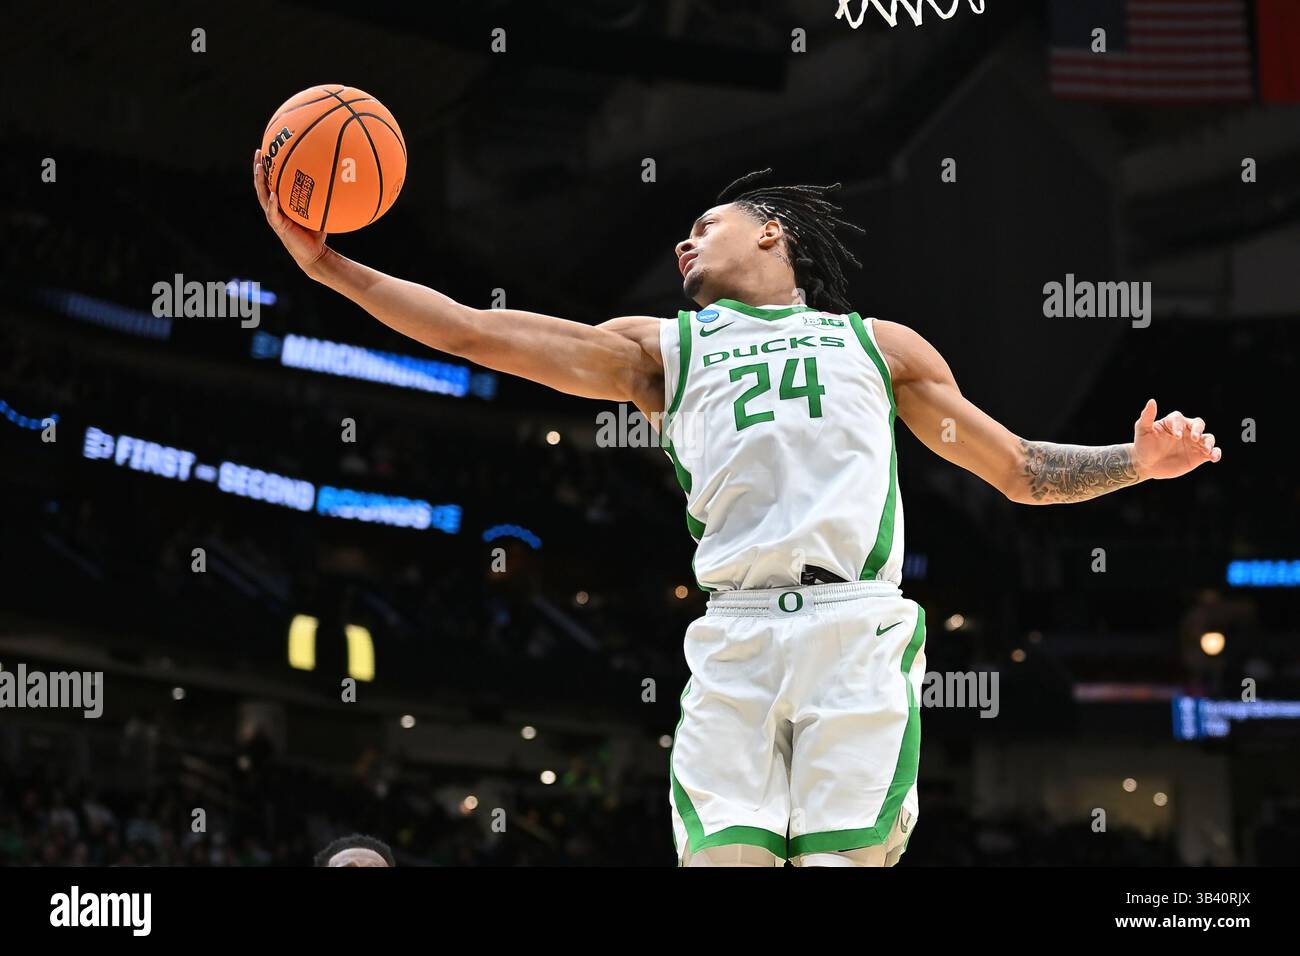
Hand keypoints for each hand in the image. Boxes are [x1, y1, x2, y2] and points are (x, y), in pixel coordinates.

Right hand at [253, 149, 327, 273]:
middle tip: (257, 152)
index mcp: (281, 203)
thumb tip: (336, 179)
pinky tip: (273, 194)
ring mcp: (274, 216)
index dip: (267, 167)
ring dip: (260, 182)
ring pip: (263, 196)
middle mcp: (274, 208)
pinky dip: (273, 204)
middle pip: (262, 185)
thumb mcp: (318, 210)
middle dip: (258, 168)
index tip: (266, 150)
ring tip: (258, 168)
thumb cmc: (316, 232)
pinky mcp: (279, 226)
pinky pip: (273, 213)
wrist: (314, 253)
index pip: (271, 181)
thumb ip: (321, 196)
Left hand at [1132, 398, 1220, 479]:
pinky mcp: (1199, 456)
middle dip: (1198, 430)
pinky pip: (1212, 452)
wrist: (1146, 465)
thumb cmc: (1143, 445)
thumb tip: (1152, 401)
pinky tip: (1214, 458)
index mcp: (1173, 423)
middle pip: (1198, 424)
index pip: (1180, 419)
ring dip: (1209, 442)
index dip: (1179, 425)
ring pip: (1208, 437)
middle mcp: (1186, 430)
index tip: (1176, 436)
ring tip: (1207, 450)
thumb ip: (1147, 417)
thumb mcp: (1142, 431)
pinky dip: (1216, 453)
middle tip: (1194, 438)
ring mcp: (1193, 443)